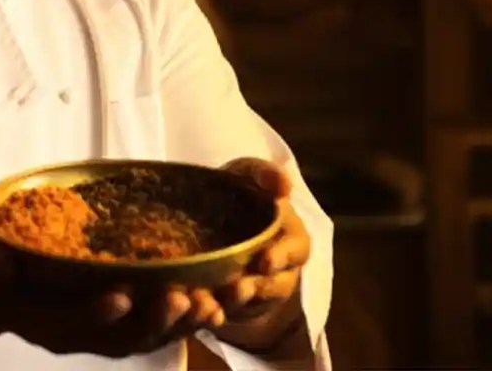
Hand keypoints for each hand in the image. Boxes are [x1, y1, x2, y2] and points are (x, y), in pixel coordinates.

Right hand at [0, 237, 223, 358]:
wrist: (2, 296)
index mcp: (46, 325)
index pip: (74, 328)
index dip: (97, 316)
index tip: (121, 296)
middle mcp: (82, 338)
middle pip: (125, 340)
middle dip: (156, 322)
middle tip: (183, 299)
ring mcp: (108, 333)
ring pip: (154, 338)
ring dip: (187, 321)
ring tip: (214, 301)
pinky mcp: (130, 322)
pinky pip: (167, 325)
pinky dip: (195, 314)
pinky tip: (225, 297)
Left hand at [209, 157, 311, 352]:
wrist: (207, 213)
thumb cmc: (236, 191)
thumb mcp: (248, 175)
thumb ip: (265, 175)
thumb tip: (284, 184)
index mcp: (292, 240)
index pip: (296, 251)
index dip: (282, 257)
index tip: (265, 261)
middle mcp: (279, 272)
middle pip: (274, 286)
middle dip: (257, 289)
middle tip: (238, 288)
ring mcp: (255, 293)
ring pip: (249, 306)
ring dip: (232, 306)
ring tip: (214, 303)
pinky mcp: (230, 307)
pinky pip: (224, 315)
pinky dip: (211, 315)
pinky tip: (195, 312)